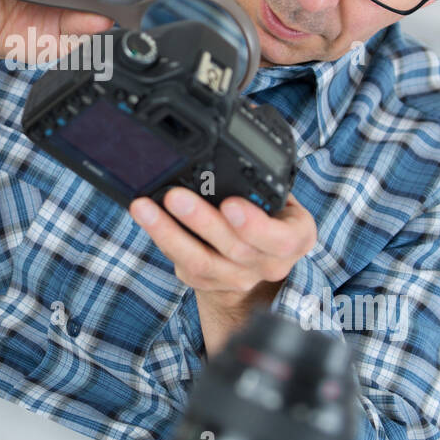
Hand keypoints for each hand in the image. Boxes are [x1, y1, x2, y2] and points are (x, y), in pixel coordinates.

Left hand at [129, 187, 316, 349]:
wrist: (257, 262)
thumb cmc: (269, 218)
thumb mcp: (279, 199)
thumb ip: (262, 185)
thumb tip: (225, 155)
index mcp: (294, 238)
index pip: (281, 239)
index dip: (254, 225)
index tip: (230, 204)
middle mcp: (269, 265)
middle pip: (234, 248)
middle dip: (202, 220)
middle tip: (176, 196)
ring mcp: (237, 278)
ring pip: (201, 261)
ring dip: (170, 233)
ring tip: (146, 208)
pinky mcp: (207, 283)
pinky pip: (182, 263)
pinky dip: (161, 238)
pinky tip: (146, 218)